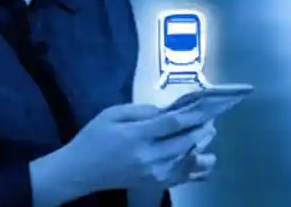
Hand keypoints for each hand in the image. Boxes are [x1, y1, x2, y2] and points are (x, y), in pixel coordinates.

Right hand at [57, 102, 213, 194]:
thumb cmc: (94, 137)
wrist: (80, 170)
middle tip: (211, 119)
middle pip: (184, 143)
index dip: (192, 115)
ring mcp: (152, 173)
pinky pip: (181, 178)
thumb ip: (140, 111)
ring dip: (201, 147)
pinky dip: (196, 170)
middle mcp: (147, 156)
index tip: (206, 106)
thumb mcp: (112, 114)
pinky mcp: (153, 183)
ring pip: (186, 161)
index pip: (172, 124)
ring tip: (209, 134)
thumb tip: (166, 111)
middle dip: (201, 130)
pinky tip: (206, 160)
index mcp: (136, 136)